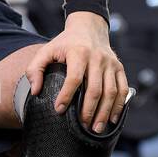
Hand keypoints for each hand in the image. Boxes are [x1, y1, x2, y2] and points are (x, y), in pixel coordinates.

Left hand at [24, 11, 128, 132]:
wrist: (89, 27)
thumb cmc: (65, 43)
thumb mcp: (46, 51)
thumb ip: (35, 69)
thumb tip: (36, 91)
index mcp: (79, 53)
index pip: (74, 78)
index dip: (66, 95)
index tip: (59, 110)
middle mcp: (98, 58)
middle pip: (95, 89)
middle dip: (89, 111)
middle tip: (82, 127)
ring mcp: (111, 63)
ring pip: (110, 92)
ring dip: (104, 113)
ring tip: (96, 129)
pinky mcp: (119, 68)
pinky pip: (122, 89)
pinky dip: (118, 105)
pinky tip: (111, 119)